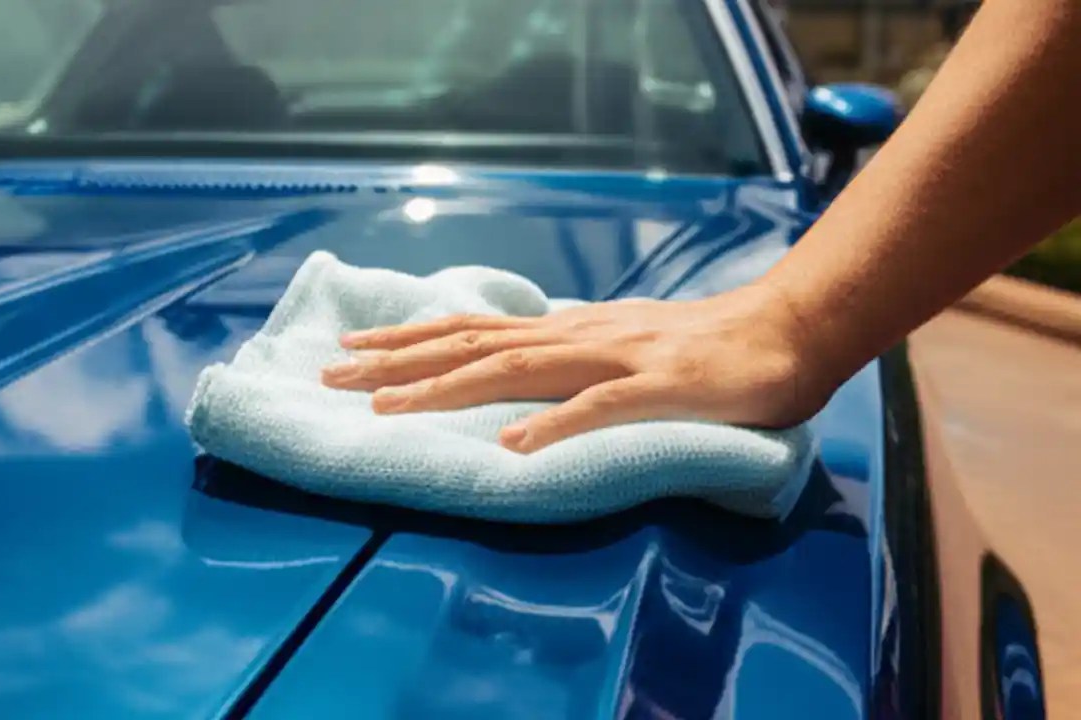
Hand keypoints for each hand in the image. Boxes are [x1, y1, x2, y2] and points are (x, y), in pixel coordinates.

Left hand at [320, 284, 832, 452]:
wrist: (787, 329)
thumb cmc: (706, 346)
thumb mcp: (624, 346)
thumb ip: (573, 358)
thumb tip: (520, 369)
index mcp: (569, 329)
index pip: (474, 329)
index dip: (410, 340)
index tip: (353, 349)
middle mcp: (579, 335)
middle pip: (473, 344)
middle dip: (398, 362)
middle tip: (331, 374)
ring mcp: (617, 357)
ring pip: (516, 368)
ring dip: (446, 388)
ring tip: (387, 409)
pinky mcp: (660, 386)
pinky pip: (598, 407)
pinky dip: (551, 425)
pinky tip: (509, 447)